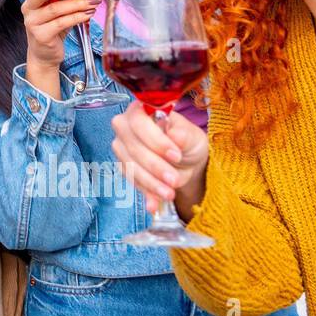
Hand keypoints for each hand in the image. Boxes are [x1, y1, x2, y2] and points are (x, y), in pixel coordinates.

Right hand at [20, 0, 101, 78]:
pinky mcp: (40, 36)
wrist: (44, 54)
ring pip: (54, 9)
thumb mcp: (55, 6)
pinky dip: (77, 18)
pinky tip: (88, 15)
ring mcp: (32, 22)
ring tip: (93, 3)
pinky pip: (60, 24)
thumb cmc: (53, 26)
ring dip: (77, 4)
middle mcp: (28, 6)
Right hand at [110, 100, 209, 218]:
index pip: (138, 122)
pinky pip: (132, 181)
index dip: (155, 140)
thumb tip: (176, 136)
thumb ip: (184, 134)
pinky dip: (145, 194)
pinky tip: (153, 204)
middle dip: (155, 166)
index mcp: (142, 110)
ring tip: (169, 193)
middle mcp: (126, 126)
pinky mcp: (124, 167)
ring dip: (150, 183)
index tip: (175, 155)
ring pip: (130, 166)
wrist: (187, 162)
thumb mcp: (193, 136)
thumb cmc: (187, 142)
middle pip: (133, 147)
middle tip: (174, 179)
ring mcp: (122, 147)